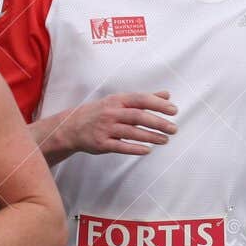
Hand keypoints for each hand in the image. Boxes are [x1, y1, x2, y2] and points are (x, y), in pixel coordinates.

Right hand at [62, 91, 177, 156]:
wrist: (72, 126)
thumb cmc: (101, 112)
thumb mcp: (120, 101)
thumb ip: (144, 99)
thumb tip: (167, 95)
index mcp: (117, 100)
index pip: (141, 99)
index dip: (158, 104)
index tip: (174, 110)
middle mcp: (111, 113)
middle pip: (138, 116)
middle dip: (158, 123)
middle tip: (173, 129)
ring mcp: (105, 128)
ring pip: (131, 132)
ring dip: (150, 137)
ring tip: (165, 140)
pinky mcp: (101, 143)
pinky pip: (120, 147)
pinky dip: (135, 149)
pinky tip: (147, 150)